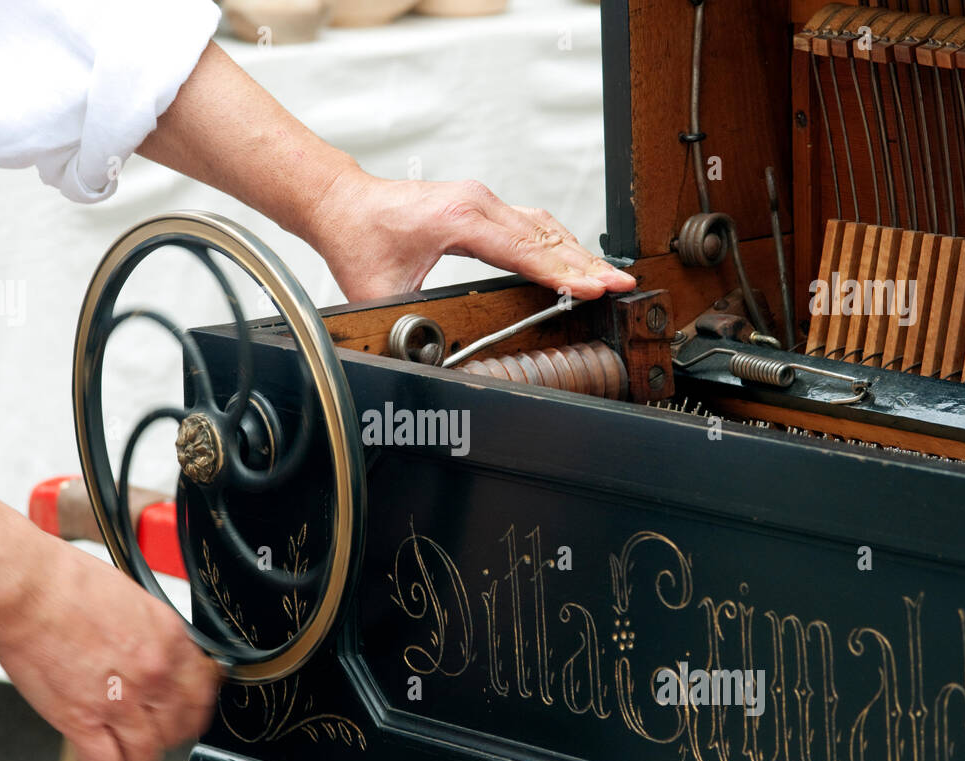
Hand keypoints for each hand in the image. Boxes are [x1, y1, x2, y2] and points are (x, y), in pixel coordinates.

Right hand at [0, 486, 220, 760]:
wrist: (28, 591)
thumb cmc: (69, 584)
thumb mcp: (134, 599)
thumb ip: (156, 635)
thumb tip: (166, 655)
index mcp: (169, 639)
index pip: (205, 691)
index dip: (196, 707)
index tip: (187, 711)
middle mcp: (153, 673)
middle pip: (181, 728)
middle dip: (167, 733)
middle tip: (151, 728)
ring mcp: (120, 701)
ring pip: (148, 755)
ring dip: (136, 753)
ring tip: (122, 743)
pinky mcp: (81, 721)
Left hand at [309, 170, 638, 301]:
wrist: (343, 203)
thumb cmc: (357, 237)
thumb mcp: (377, 291)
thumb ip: (403, 324)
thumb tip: (422, 355)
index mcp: (458, 220)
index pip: (524, 251)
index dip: (563, 274)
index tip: (596, 288)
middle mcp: (476, 204)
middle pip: (545, 236)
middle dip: (586, 264)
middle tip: (622, 286)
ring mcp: (482, 201)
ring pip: (544, 226)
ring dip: (576, 253)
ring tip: (608, 278)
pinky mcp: (482, 205)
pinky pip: (531, 223)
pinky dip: (556, 244)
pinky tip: (573, 261)